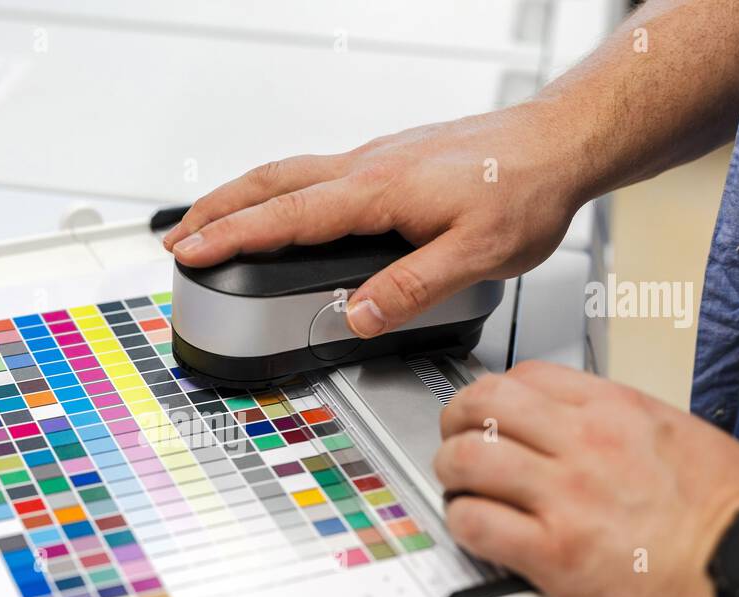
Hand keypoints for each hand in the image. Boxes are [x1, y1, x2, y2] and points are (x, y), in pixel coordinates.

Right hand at [163, 103, 582, 338]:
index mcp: (378, 190)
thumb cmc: (526, 188)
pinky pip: (314, 174)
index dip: (231, 237)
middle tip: (178, 238)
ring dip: (241, 199)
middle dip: (215, 211)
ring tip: (212, 223)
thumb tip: (356, 313)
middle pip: (269, 184)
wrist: (560, 142)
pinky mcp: (389, 161)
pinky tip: (283, 210)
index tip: (191, 253)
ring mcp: (375, 160)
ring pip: (288, 174)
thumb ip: (412, 288)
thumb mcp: (478, 254)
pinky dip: (277, 192)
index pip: (286, 216)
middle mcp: (368, 167)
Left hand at [434, 361, 738, 596]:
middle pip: (482, 404)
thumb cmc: (735, 517)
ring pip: (467, 458)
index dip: (492, 394)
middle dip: (456, 422)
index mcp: (617, 410)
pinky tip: (474, 530)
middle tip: (454, 442)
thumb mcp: (680, 437)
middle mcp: (585, 443)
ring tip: (459, 488)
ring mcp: (565, 496)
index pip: (526, 376)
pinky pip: (476, 523)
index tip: (487, 412)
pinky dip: (462, 524)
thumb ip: (623, 428)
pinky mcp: (553, 552)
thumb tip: (585, 432)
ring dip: (451, 473)